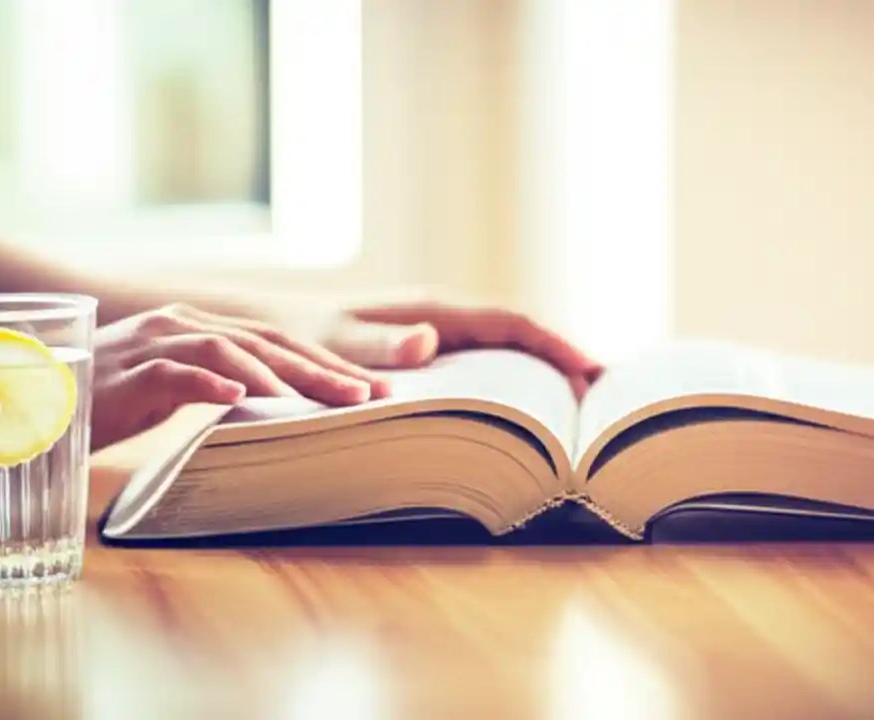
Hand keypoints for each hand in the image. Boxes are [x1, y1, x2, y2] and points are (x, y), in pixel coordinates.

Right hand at [89, 304, 389, 448]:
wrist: (31, 398)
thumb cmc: (105, 401)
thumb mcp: (173, 394)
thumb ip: (218, 390)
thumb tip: (278, 412)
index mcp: (198, 328)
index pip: (276, 341)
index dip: (326, 363)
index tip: (372, 389)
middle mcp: (181, 324)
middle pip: (265, 341)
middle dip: (321, 369)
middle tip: (368, 396)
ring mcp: (151, 343)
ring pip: (228, 350)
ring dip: (278, 375)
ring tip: (317, 404)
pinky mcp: (124, 372)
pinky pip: (172, 372)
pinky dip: (207, 382)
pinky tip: (238, 398)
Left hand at [327, 302, 602, 397]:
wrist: (271, 331)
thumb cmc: (302, 339)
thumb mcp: (336, 344)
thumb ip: (378, 346)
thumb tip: (429, 341)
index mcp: (435, 312)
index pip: (512, 323)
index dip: (557, 345)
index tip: (593, 370)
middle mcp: (444, 319)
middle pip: (521, 337)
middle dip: (564, 361)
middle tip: (602, 402)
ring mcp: (439, 335)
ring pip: (507, 350)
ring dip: (543, 374)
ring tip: (580, 410)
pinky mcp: (428, 353)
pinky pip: (484, 364)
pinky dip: (513, 381)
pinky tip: (525, 410)